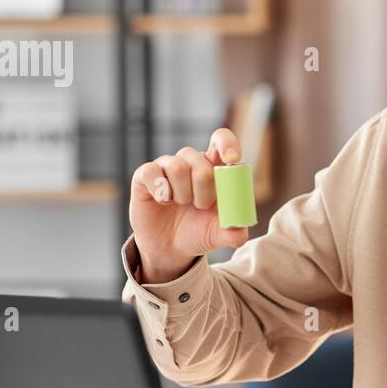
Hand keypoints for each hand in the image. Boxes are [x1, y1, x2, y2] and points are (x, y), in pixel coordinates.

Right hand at [130, 128, 249, 282]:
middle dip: (204, 189)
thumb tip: (241, 234)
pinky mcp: (145, 175)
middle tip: (201, 206)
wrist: (170, 248)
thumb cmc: (198, 232)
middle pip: (200, 160)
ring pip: (177, 166)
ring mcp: (167, 166)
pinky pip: (152, 173)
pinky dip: (161, 191)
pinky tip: (164, 201)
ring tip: (181, 204)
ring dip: (183, 193)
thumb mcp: (219, 235)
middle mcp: (191, 161)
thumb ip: (234, 233)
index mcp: (214, 167)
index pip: (221, 139)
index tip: (232, 161)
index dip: (227, 145)